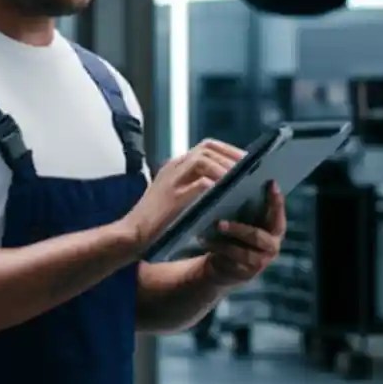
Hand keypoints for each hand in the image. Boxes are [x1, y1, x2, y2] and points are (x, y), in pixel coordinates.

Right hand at [119, 139, 246, 252]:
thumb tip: (231, 185)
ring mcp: (172, 181)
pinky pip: (201, 183)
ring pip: (204, 160)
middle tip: (252, 167)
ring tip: (244, 179)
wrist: (130, 237)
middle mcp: (173, 168)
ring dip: (226, 168)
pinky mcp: (174, 197)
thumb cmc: (157, 221)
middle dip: (232, 156)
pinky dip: (217, 185)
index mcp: (175, 166)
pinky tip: (232, 193)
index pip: (206, 147)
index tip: (248, 160)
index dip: (229, 151)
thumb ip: (197, 186)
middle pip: (207, 149)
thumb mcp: (176, 197)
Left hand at [197, 182, 286, 288]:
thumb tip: (240, 176)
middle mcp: (271, 247)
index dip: (276, 200)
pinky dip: (216, 250)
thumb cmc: (236, 233)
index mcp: (275, 229)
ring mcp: (259, 262)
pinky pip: (229, 262)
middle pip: (257, 237)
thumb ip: (248, 204)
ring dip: (224, 242)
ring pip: (241, 252)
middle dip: (238, 229)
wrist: (225, 263)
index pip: (278, 214)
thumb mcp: (245, 218)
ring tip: (210, 232)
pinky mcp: (243, 273)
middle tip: (220, 222)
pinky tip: (203, 240)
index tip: (270, 183)